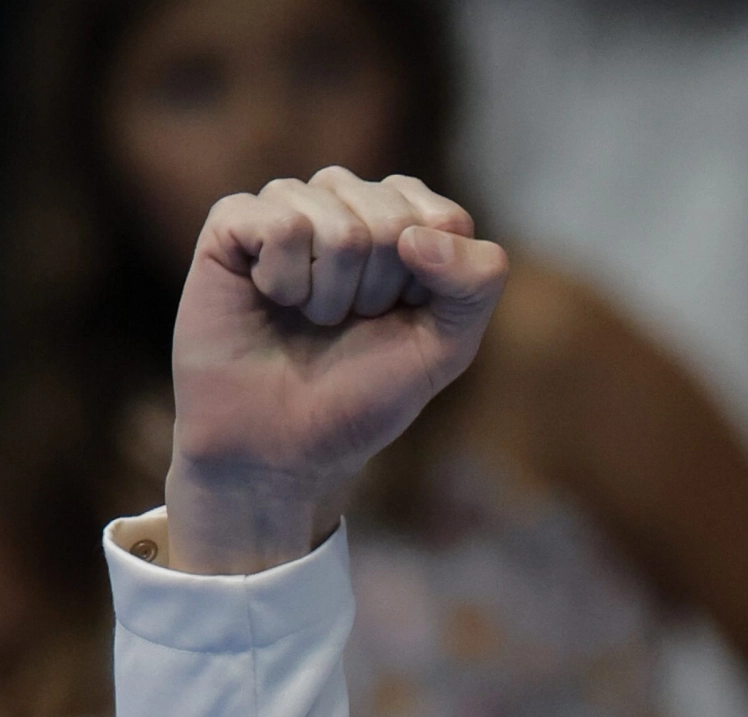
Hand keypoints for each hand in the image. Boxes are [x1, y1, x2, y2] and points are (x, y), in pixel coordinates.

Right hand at [166, 167, 507, 574]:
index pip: (445, 219)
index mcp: (404, 224)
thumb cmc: (363, 392)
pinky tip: (270, 298)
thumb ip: (474, 284)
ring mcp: (288, 206)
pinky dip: (285, 281)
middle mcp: (346, 203)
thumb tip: (419, 234)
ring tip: (310, 316)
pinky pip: (283, 225)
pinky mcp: (234, 220)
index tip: (403, 318)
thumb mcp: (445, 346)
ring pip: (338, 223)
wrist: (281, 441)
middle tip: (349, 324)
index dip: (431, 285)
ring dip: (331, 294)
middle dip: (378, 290)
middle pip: (392, 218)